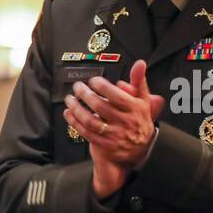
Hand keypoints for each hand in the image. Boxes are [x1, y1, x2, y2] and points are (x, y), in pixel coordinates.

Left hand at [64, 59, 165, 198]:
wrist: (139, 149)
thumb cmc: (139, 120)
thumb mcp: (143, 100)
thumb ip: (139, 81)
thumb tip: (139, 63)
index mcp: (135, 109)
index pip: (117, 96)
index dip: (102, 87)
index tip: (93, 80)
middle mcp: (125, 122)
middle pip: (101, 107)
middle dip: (86, 94)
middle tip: (78, 87)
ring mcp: (114, 135)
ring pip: (91, 121)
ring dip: (77, 109)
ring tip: (70, 99)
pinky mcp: (104, 145)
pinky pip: (86, 132)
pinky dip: (75, 122)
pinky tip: (69, 113)